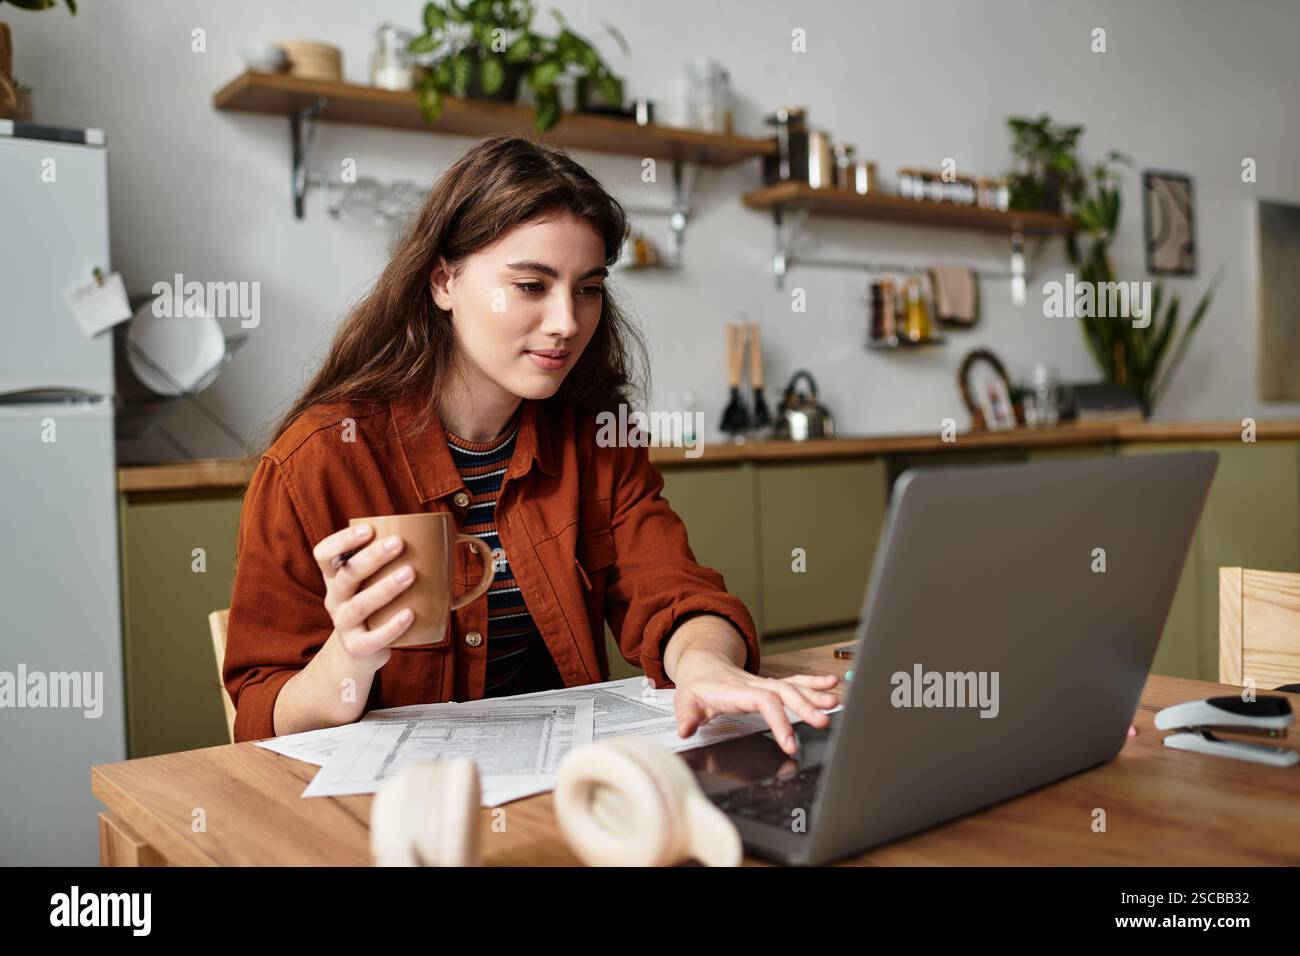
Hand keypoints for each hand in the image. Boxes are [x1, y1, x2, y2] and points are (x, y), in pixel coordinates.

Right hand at [312, 523, 416, 671]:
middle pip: (346, 576)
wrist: (358, 651)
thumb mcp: (371, 582)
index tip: (369, 529)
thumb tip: (446, 535)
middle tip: (398, 543)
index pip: (324, 554)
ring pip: (360, 606)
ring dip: (386, 588)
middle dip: (372, 557)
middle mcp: (335, 599)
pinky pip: (373, 638)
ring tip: (410, 573)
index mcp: (335, 578)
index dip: (342, 540)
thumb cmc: (373, 606)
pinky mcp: (358, 647)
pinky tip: (410, 613)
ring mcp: (344, 624)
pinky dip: (393, 626)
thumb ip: (392, 560)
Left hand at [672, 651, 838, 755]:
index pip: (763, 702)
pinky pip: (794, 681)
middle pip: (784, 692)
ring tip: (834, 702)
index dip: (779, 720)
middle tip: (824, 722)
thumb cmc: (696, 687)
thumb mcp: (685, 702)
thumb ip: (687, 717)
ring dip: (814, 694)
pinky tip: (831, 683)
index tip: (790, 743)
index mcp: (735, 691)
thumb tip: (686, 730)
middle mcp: (754, 685)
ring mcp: (764, 683)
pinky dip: (813, 683)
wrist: (701, 665)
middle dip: (805, 707)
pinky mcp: (770, 684)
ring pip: (793, 686)